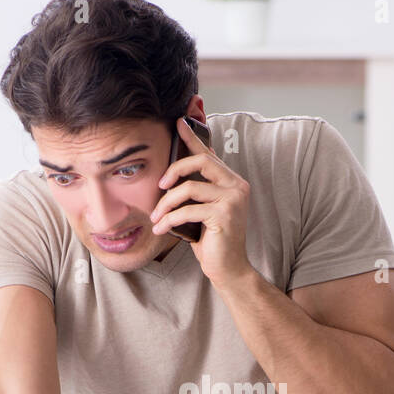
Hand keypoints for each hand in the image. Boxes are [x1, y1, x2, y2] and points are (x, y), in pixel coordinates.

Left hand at [149, 116, 253, 287]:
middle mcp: (237, 186)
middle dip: (174, 170)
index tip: (178, 123)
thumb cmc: (213, 240)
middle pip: (200, 162)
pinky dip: (170, 219)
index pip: (209, 154)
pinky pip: (188, 210)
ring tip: (156, 218)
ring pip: (189, 188)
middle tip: (159, 186)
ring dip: (166, 204)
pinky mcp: (224, 215)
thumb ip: (196, 191)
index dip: (192, 138)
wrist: (228, 269)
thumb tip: (175, 173)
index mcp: (232, 182)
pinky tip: (161, 229)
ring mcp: (233, 200)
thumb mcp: (201, 211)